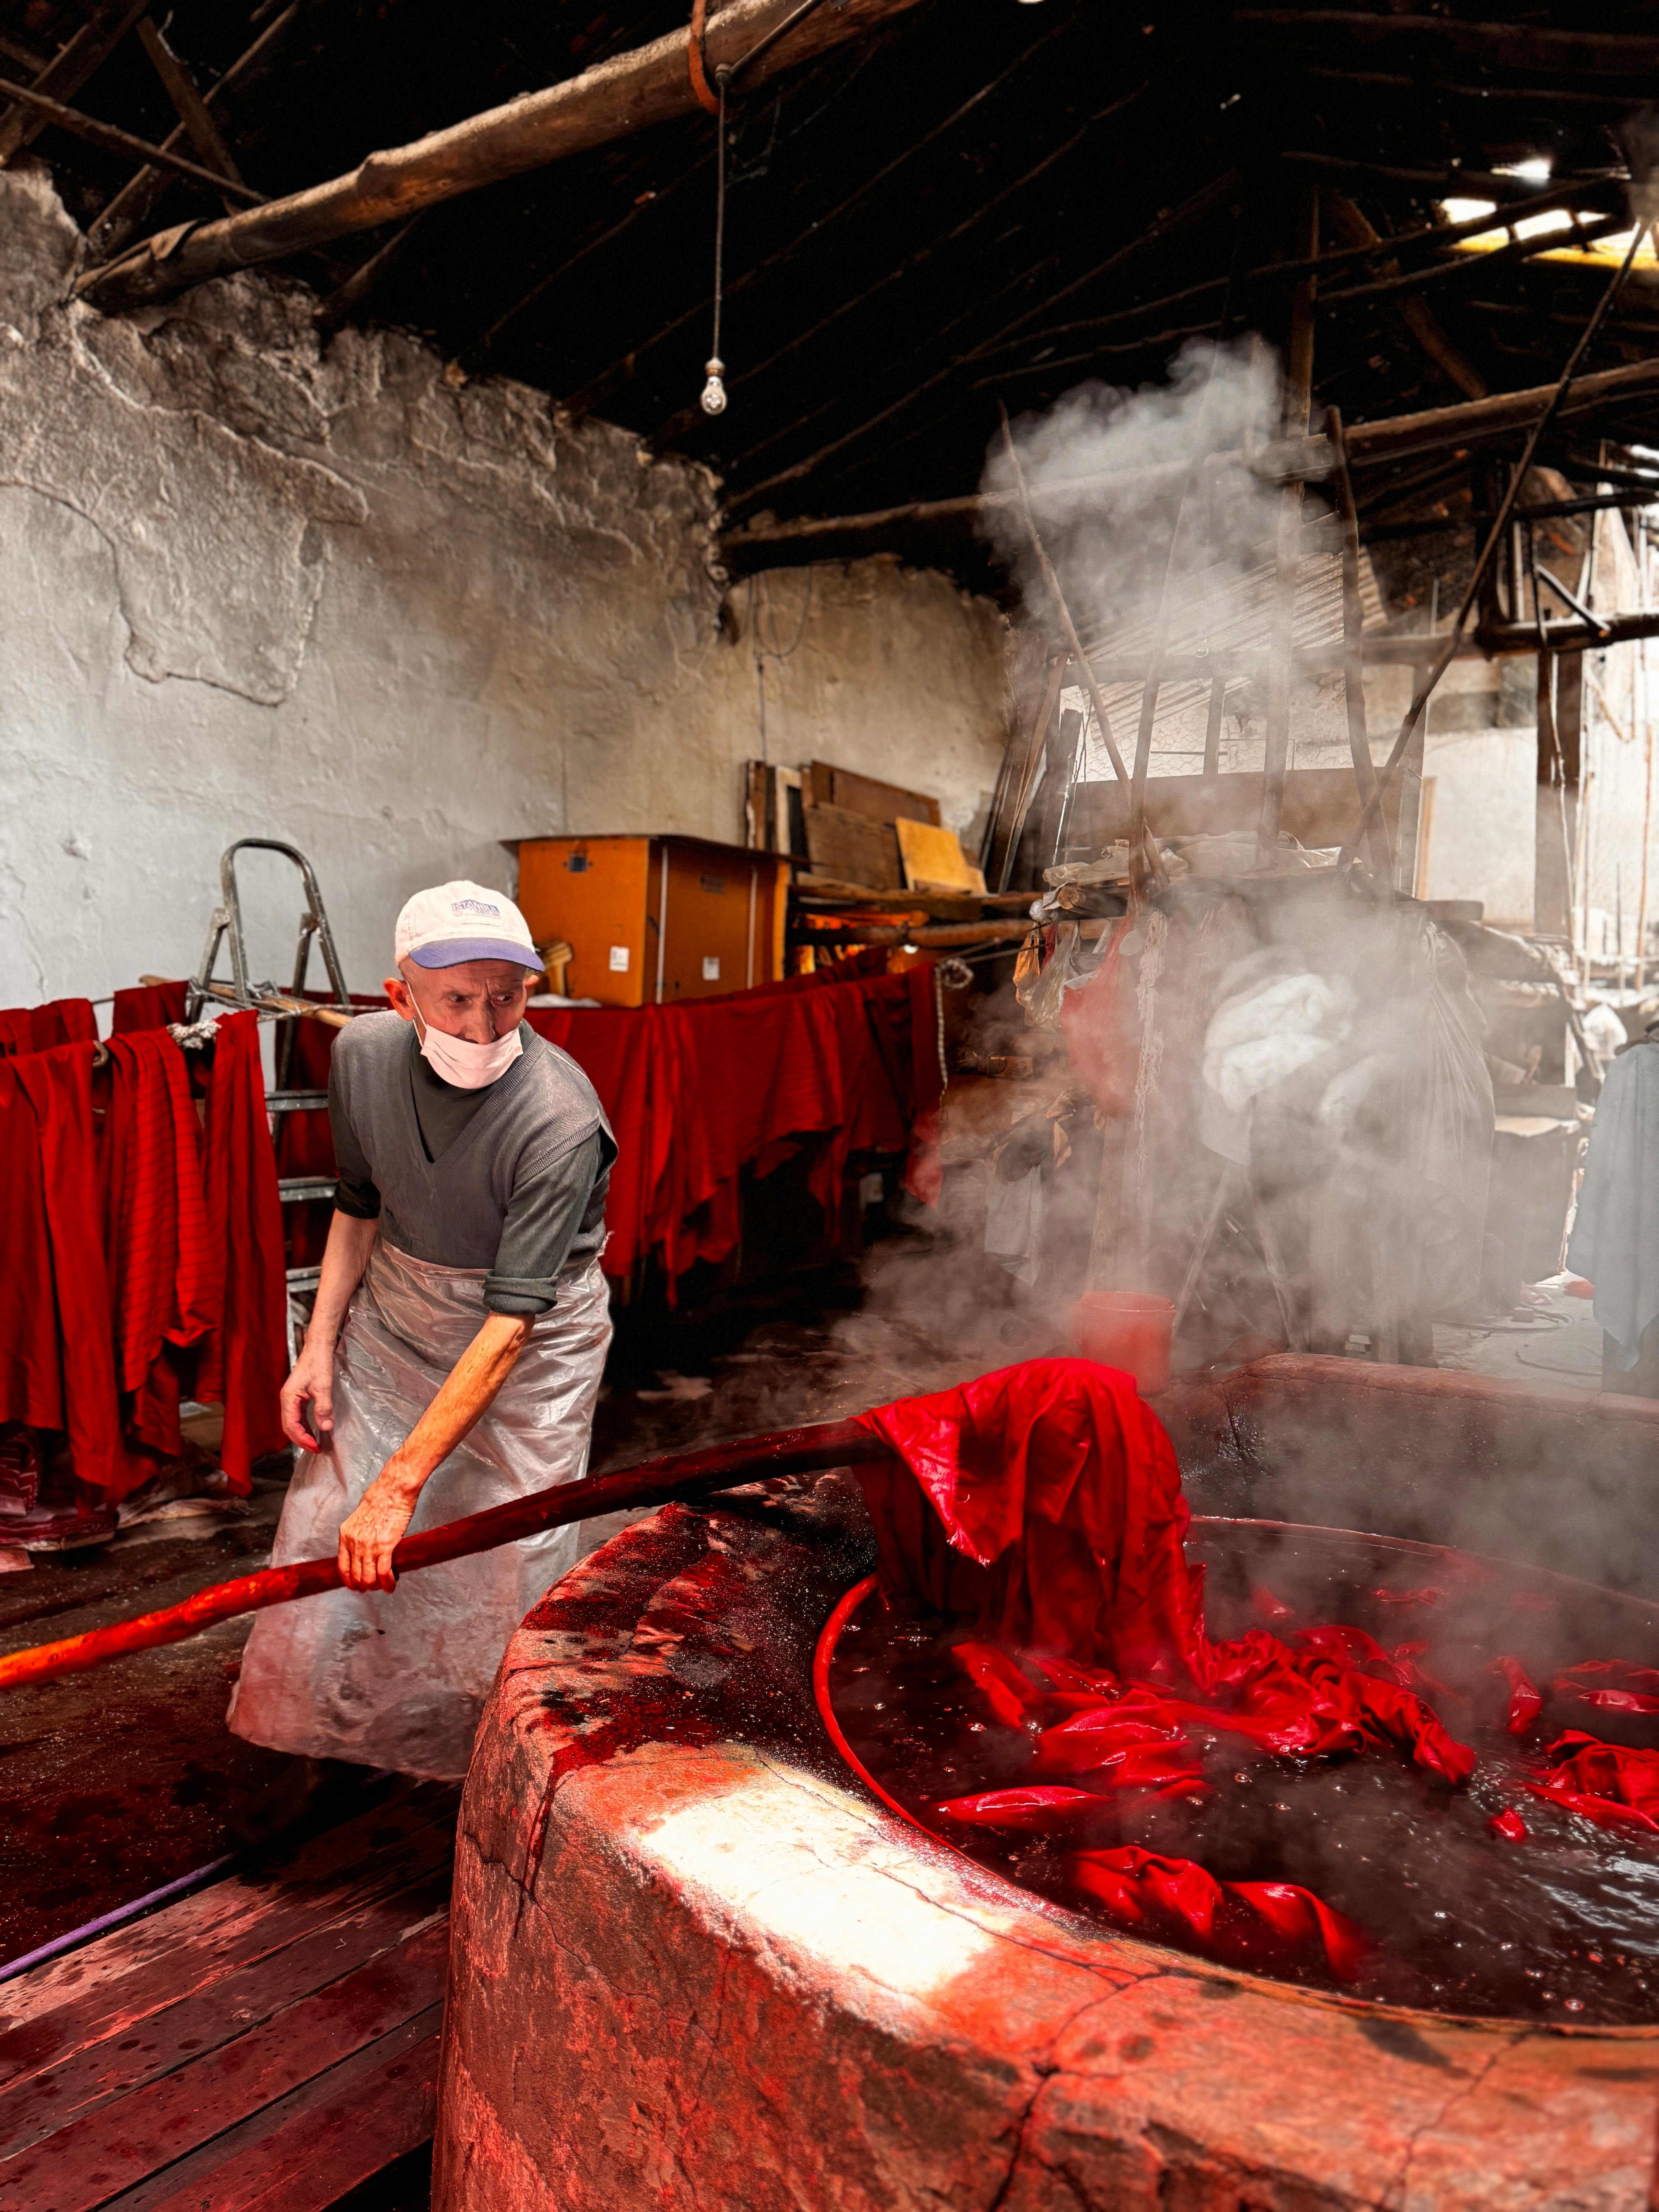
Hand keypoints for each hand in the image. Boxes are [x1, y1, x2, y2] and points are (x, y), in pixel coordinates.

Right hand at [281, 1339, 335, 1451]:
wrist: (318, 1348)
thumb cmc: (319, 1363)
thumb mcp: (323, 1386)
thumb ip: (323, 1407)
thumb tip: (325, 1427)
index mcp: (289, 1398)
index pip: (291, 1425)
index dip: (303, 1439)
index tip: (315, 1447)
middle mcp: (287, 1399)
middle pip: (289, 1427)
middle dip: (301, 1440)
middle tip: (316, 1449)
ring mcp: (291, 1399)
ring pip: (293, 1423)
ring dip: (302, 1435)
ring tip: (315, 1444)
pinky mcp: (297, 1397)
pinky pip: (298, 1416)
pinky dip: (304, 1426)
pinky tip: (313, 1431)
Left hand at [337, 1472, 418, 1592]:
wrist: (393, 1489)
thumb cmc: (380, 1497)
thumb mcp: (359, 1516)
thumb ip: (357, 1533)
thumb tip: (362, 1543)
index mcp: (346, 1535)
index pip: (342, 1567)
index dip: (349, 1581)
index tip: (356, 1585)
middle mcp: (354, 1543)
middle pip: (356, 1576)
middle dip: (365, 1586)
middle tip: (373, 1587)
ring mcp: (369, 1546)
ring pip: (368, 1578)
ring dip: (376, 1586)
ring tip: (383, 1587)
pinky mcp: (386, 1546)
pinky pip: (384, 1572)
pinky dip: (387, 1583)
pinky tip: (391, 1585)